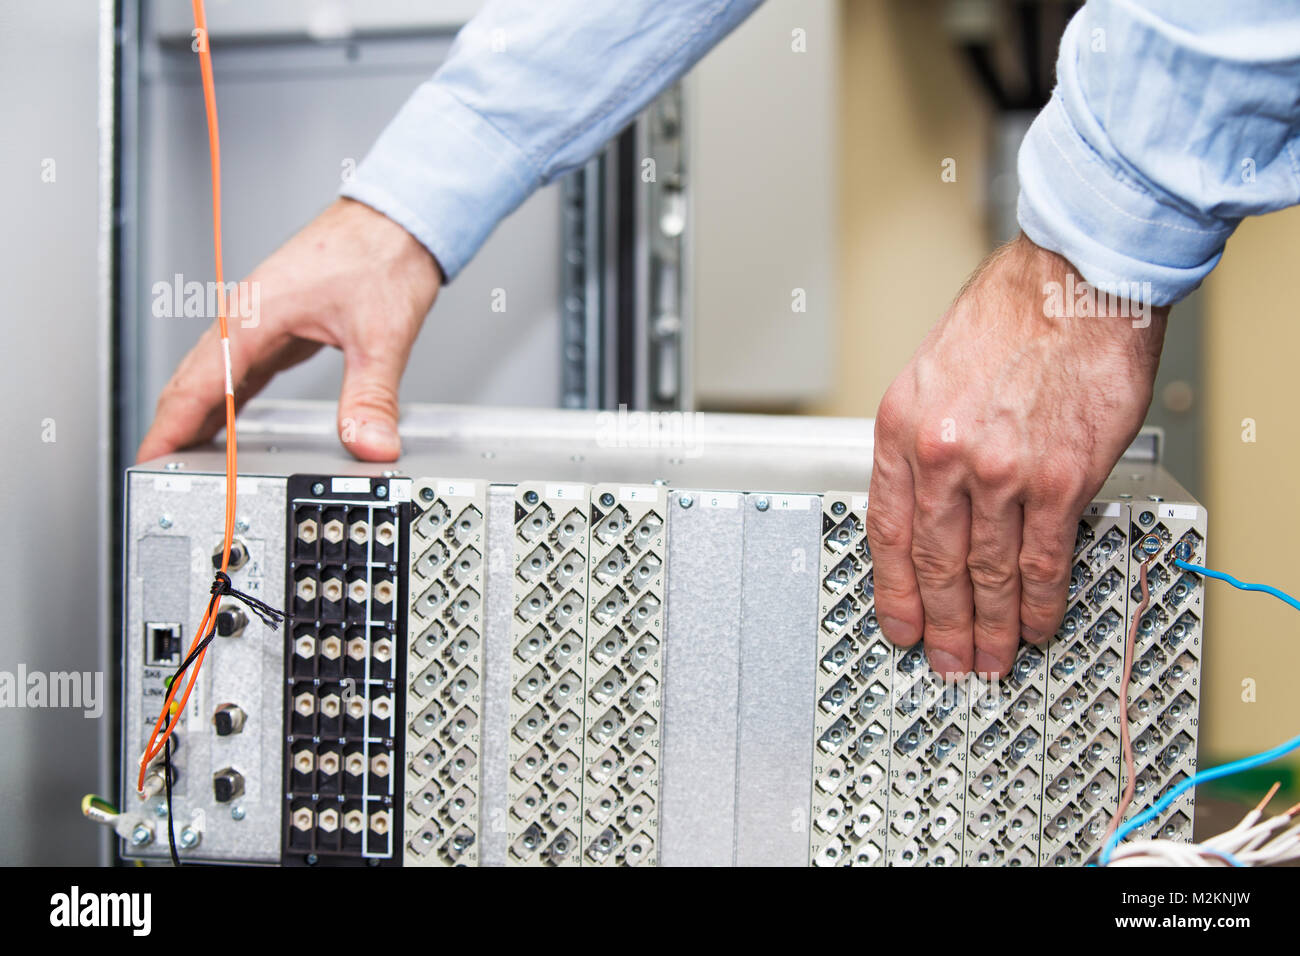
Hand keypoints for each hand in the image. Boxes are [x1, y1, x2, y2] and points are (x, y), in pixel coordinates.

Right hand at [136, 198, 440, 462]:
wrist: (396, 219)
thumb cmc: (381, 254)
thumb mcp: (380, 336)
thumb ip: (371, 397)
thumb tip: (369, 444)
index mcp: (254, 318)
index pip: (198, 386)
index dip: (170, 429)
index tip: (149, 461)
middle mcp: (247, 318)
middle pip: (193, 383)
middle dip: (173, 430)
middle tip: (159, 475)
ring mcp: (260, 321)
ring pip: (214, 377)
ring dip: (197, 418)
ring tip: (184, 461)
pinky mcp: (279, 325)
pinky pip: (241, 371)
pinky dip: (227, 402)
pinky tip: (226, 424)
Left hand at [866, 234, 1166, 679]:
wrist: (1075, 283)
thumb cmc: (1008, 318)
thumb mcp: (930, 376)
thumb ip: (924, 445)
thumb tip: (925, 510)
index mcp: (902, 428)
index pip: (887, 532)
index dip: (894, 591)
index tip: (899, 625)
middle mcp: (945, 454)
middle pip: (936, 563)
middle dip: (942, 623)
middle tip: (947, 660)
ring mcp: (1002, 471)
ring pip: (990, 572)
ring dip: (991, 625)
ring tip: (991, 658)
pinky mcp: (1060, 480)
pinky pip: (1045, 559)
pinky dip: (1041, 601)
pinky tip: (1037, 622)